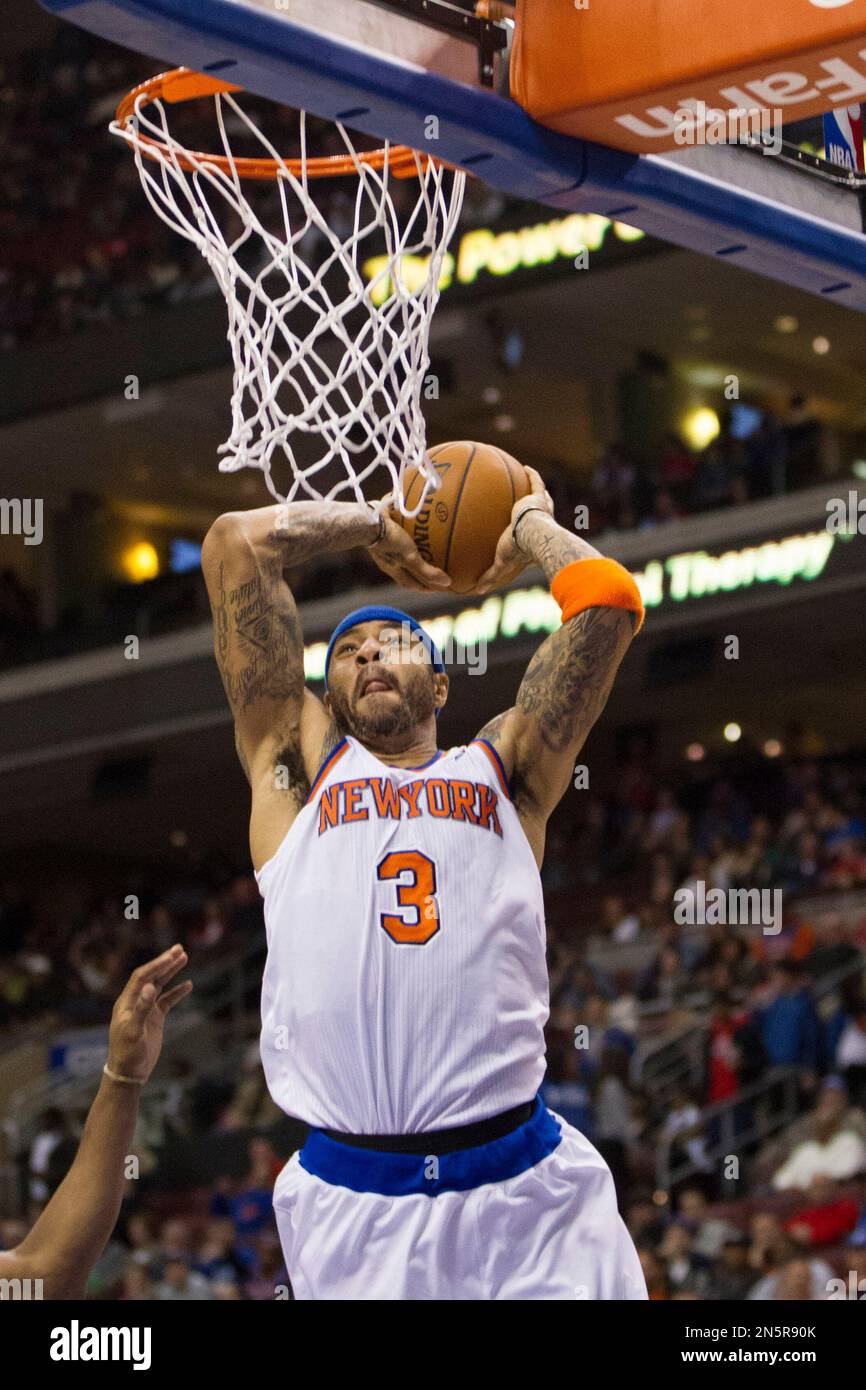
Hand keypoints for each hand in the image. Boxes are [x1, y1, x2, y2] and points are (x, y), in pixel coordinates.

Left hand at [106, 945, 191, 1082]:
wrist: (128, 1073)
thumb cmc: (127, 1053)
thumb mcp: (134, 1032)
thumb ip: (142, 1009)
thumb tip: (151, 987)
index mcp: (127, 1002)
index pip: (142, 977)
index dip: (156, 965)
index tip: (171, 956)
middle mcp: (135, 1002)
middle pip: (151, 976)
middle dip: (164, 962)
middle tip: (179, 949)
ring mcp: (146, 1009)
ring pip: (160, 985)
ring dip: (171, 971)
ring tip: (184, 957)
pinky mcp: (154, 1019)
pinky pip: (167, 1000)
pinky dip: (177, 992)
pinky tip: (188, 984)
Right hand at [369, 503, 451, 592]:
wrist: (367, 520)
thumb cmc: (389, 541)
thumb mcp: (410, 558)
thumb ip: (426, 571)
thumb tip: (447, 583)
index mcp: (393, 569)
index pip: (412, 584)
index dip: (427, 588)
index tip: (442, 587)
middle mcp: (388, 560)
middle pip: (408, 571)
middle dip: (422, 573)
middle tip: (438, 570)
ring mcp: (385, 545)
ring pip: (404, 553)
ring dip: (417, 554)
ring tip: (430, 548)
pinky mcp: (385, 530)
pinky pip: (401, 536)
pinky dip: (412, 536)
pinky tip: (419, 528)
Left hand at [474, 466, 553, 594]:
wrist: (531, 535)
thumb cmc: (519, 550)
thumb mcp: (502, 563)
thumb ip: (491, 575)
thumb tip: (477, 590)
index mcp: (535, 537)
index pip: (535, 532)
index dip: (534, 530)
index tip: (526, 528)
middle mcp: (543, 521)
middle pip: (543, 512)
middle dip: (541, 507)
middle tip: (532, 503)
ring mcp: (541, 507)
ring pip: (543, 496)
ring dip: (538, 490)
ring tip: (529, 481)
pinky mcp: (537, 496)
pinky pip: (536, 482)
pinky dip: (533, 474)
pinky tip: (525, 467)